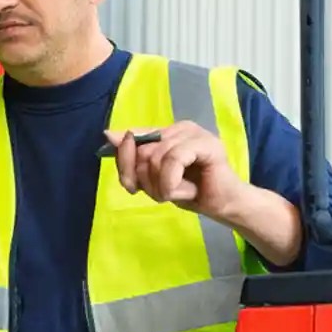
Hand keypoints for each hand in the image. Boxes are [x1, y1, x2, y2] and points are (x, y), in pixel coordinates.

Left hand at [104, 121, 248, 220]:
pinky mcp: (206, 144)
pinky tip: (181, 191)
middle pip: (141, 150)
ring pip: (156, 157)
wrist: (223, 204)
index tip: (134, 187)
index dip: (125, 164)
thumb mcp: (153, 180)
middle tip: (164, 193)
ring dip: (161, 186)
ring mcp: (194, 133)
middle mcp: (178, 127)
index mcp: (166, 131)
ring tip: (176, 193)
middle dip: (146, 181)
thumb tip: (108, 134)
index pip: (132, 139)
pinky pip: (173, 160)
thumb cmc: (189, 191)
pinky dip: (170, 183)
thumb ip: (133, 160)